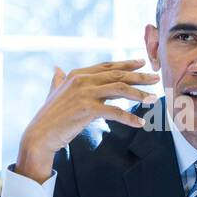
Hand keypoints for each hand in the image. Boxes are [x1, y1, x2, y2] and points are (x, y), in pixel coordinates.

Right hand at [16, 58, 158, 182]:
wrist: (40, 134)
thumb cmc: (49, 115)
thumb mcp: (54, 92)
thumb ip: (58, 80)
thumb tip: (56, 69)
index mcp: (77, 74)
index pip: (107, 66)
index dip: (126, 64)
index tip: (142, 62)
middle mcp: (82, 80)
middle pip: (117, 75)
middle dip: (139, 76)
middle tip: (156, 78)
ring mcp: (85, 93)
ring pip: (119, 89)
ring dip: (138, 94)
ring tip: (153, 99)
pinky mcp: (87, 109)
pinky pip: (114, 112)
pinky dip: (129, 118)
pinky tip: (140, 123)